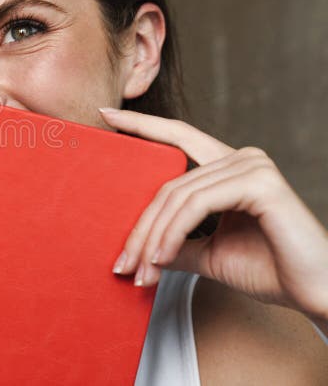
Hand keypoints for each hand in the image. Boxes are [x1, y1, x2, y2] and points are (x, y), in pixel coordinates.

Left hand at [100, 107, 327, 320]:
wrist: (316, 295)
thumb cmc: (270, 271)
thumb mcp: (209, 254)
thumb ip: (176, 243)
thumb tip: (139, 247)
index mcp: (230, 167)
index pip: (178, 137)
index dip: (142, 125)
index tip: (105, 115)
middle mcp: (242, 158)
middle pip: (168, 184)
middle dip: (139, 228)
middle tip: (123, 265)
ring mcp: (252, 166)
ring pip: (177, 196)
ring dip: (152, 238)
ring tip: (140, 271)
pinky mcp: (260, 183)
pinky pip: (197, 204)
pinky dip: (172, 232)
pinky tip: (161, 258)